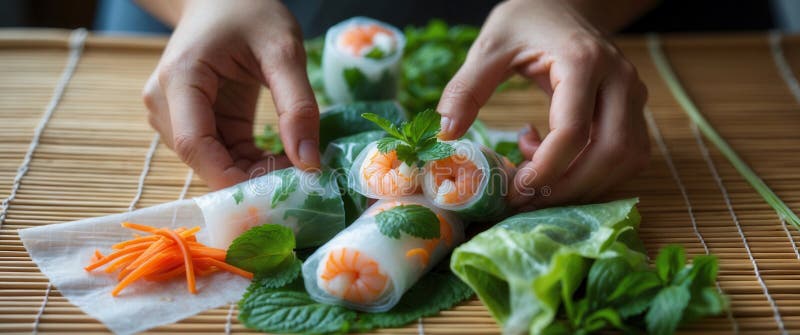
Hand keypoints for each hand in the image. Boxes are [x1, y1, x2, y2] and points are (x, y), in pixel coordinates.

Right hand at [142, 0, 316, 189]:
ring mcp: (173, 114)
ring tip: (295, 163)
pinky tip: (281, 158)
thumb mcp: (284, 51)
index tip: (279, 191)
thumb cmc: (251, 13)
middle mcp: (165, 103)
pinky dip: (250, 162)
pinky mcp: (193, 121)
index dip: (233, 178)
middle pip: (203, 159)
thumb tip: (309, 164)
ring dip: (252, 172)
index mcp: (180, 79)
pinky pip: (219, 154)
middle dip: (249, 177)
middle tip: (300, 178)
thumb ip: (298, 106)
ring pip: (211, 163)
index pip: (196, 145)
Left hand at [437, 0, 649, 207]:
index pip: (574, 131)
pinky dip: (594, 172)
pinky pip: (626, 155)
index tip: (514, 190)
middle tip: (525, 200)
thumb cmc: (526, 22)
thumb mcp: (489, 46)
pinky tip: (554, 157)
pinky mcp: (634, 109)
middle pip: (610, 152)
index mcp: (583, 62)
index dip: (545, 169)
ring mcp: (633, 95)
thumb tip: (447, 133)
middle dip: (567, 187)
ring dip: (583, 184)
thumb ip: (466, 88)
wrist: (562, 4)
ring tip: (536, 173)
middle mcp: (619, 80)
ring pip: (625, 160)